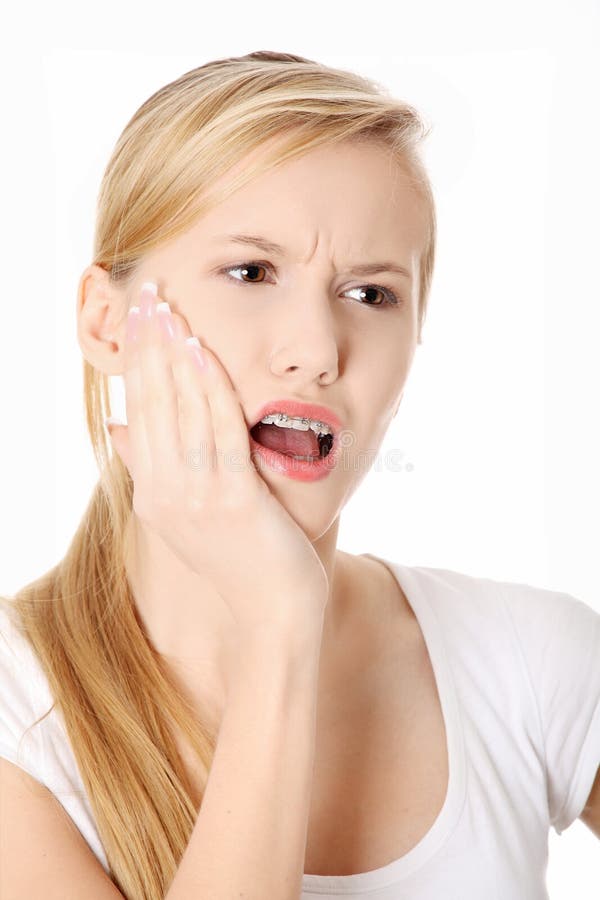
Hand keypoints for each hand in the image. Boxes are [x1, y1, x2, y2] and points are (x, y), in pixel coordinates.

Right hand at [106, 283, 328, 639]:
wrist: (274, 613)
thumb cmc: (242, 559)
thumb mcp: (185, 516)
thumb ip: (156, 470)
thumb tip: (121, 429)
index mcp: (154, 492)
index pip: (141, 411)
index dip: (139, 360)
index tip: (140, 316)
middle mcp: (166, 492)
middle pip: (153, 403)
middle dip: (149, 344)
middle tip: (146, 291)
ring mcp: (196, 497)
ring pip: (179, 412)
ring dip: (173, 356)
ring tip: (168, 308)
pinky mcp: (233, 500)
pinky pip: (217, 434)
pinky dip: (208, 390)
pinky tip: (204, 353)